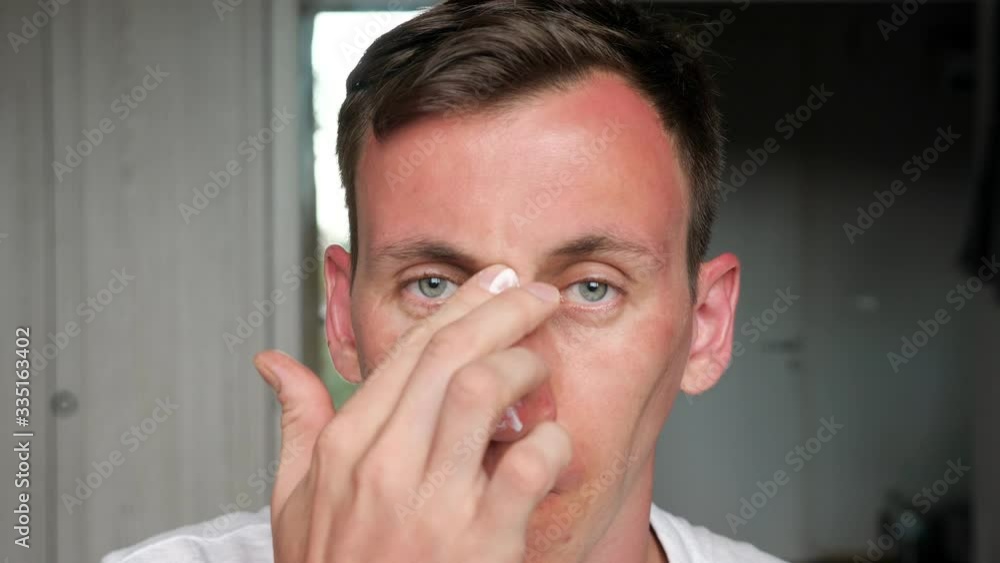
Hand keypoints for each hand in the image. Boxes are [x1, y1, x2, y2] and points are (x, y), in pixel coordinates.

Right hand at [253, 264, 571, 562]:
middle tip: (536, 296)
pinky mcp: (480, 544)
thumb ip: (295, 425)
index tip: (493, 284)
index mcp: (343, 449)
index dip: (458, 307)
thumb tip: (274, 365)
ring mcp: (430, 505)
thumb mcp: (293, 504)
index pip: (407, 352)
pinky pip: (527, 466)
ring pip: (481, 390)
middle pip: (448, 354)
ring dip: (522, 367)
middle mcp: (382, 467)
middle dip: (501, 311)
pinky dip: (550, 443)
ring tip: (540, 368)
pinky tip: (550, 445)